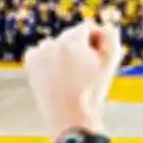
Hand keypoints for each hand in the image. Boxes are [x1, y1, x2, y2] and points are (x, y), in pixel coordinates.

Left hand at [23, 20, 124, 137]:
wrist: (68, 117)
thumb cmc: (92, 92)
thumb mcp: (108, 65)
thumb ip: (112, 40)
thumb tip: (106, 25)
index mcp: (73, 41)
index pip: (86, 27)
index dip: (95, 42)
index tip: (96, 60)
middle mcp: (53, 42)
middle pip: (70, 34)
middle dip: (78, 47)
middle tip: (82, 71)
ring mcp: (40, 51)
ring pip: (55, 43)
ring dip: (63, 52)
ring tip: (69, 76)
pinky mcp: (30, 60)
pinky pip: (42, 51)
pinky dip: (48, 59)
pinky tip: (55, 75)